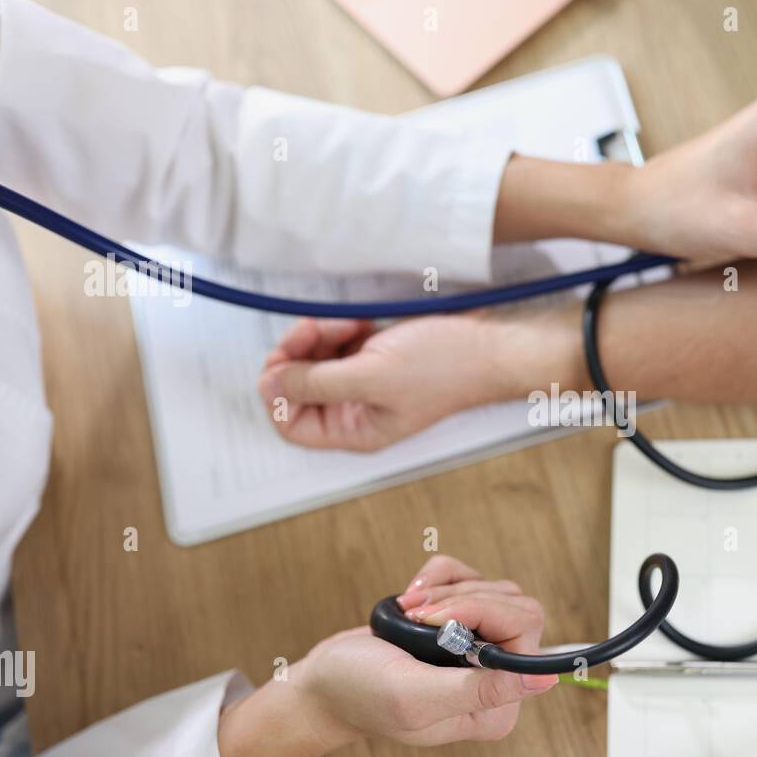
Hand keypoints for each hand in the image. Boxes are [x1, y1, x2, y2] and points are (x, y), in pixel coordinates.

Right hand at [219, 555, 555, 756]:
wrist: (324, 680)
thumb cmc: (361, 693)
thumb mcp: (415, 696)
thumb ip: (479, 689)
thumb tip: (545, 681)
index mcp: (495, 707)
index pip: (524, 637)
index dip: (479, 613)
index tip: (433, 624)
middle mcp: (498, 678)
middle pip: (515, 606)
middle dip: (460, 599)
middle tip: (416, 615)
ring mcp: (483, 647)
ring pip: (494, 588)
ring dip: (446, 589)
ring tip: (408, 610)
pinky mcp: (464, 621)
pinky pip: (470, 577)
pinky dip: (439, 577)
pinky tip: (409, 598)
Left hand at [256, 314, 511, 451]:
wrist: (488, 344)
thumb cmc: (445, 367)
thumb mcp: (372, 376)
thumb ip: (315, 384)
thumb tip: (268, 387)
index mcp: (355, 430)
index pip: (290, 424)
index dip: (278, 392)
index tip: (283, 361)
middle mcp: (356, 411)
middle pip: (297, 389)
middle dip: (299, 357)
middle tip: (313, 332)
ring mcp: (364, 383)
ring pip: (313, 363)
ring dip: (319, 340)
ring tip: (345, 326)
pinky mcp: (373, 359)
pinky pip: (335, 346)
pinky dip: (338, 332)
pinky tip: (357, 325)